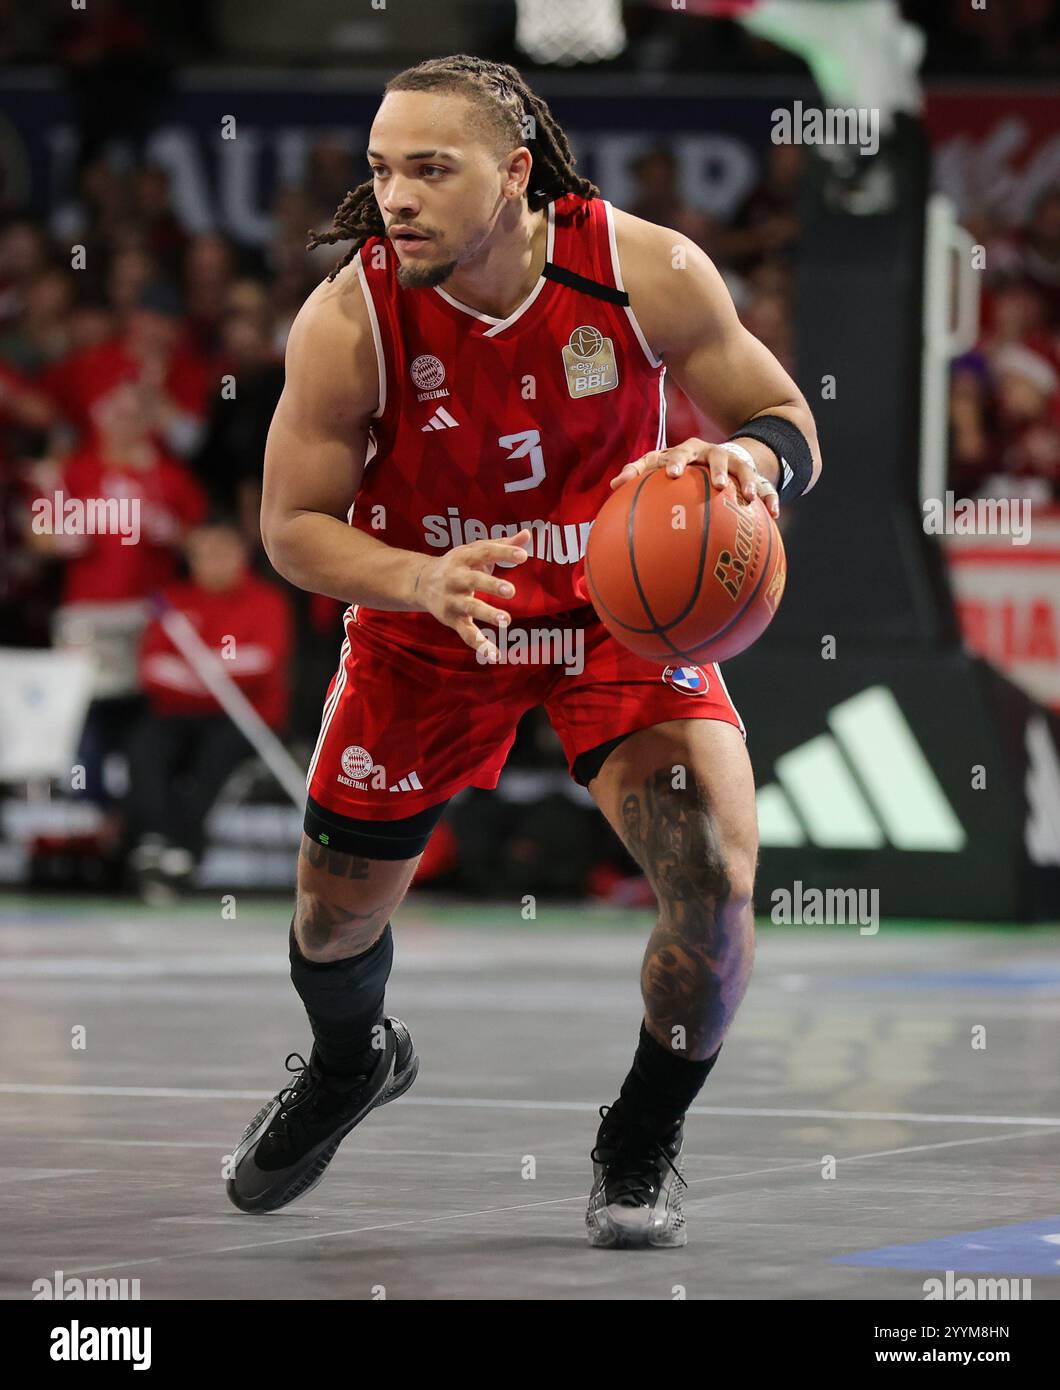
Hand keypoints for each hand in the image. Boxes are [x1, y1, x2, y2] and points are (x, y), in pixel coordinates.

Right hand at [413, 528, 531, 660]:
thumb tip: (527, 535)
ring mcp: (452, 600)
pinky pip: (466, 634)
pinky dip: (479, 645)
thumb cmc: (457, 565)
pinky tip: (494, 655)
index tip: (523, 555)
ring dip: (487, 614)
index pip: (484, 552)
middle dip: (492, 586)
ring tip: (506, 620)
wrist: (420, 582)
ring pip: (470, 608)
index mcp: (463, 558)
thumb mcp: (475, 551)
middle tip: (512, 591)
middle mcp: (455, 578)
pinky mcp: (452, 619)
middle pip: (473, 581)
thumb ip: (502, 545)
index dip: (503, 553)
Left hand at [610, 437, 779, 519]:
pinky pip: (766, 488)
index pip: (680, 452)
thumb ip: (638, 473)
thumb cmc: (684, 467)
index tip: (672, 475)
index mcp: (689, 451)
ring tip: (745, 496)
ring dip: (745, 481)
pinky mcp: (755, 476)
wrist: (723, 457)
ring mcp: (736, 464)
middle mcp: (713, 454)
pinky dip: (770, 499)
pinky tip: (773, 515)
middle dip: (716, 468)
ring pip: (743, 469)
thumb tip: (611, 486)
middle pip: (716, 456)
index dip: (677, 462)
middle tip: (714, 483)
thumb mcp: (663, 466)